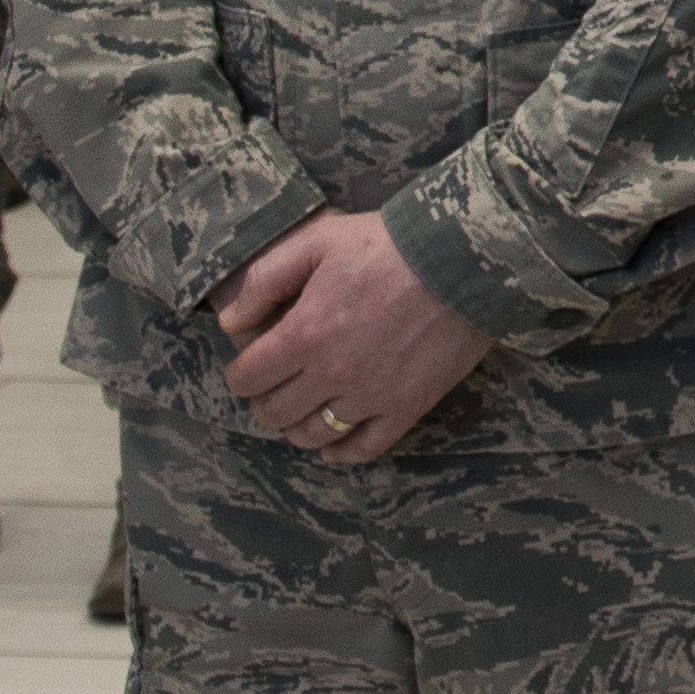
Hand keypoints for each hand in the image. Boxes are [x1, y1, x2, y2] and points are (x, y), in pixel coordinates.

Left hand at [214, 211, 495, 467]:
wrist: (463, 258)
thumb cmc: (389, 244)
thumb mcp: (318, 241)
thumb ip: (265, 280)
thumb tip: (230, 322)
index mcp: (304, 334)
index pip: (247, 378)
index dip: (240, 374)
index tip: (248, 366)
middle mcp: (332, 374)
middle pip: (275, 412)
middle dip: (265, 401)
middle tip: (274, 386)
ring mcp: (371, 396)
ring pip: (313, 436)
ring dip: (297, 428)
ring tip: (302, 410)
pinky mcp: (408, 406)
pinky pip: (364, 448)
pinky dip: (341, 452)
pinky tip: (334, 443)